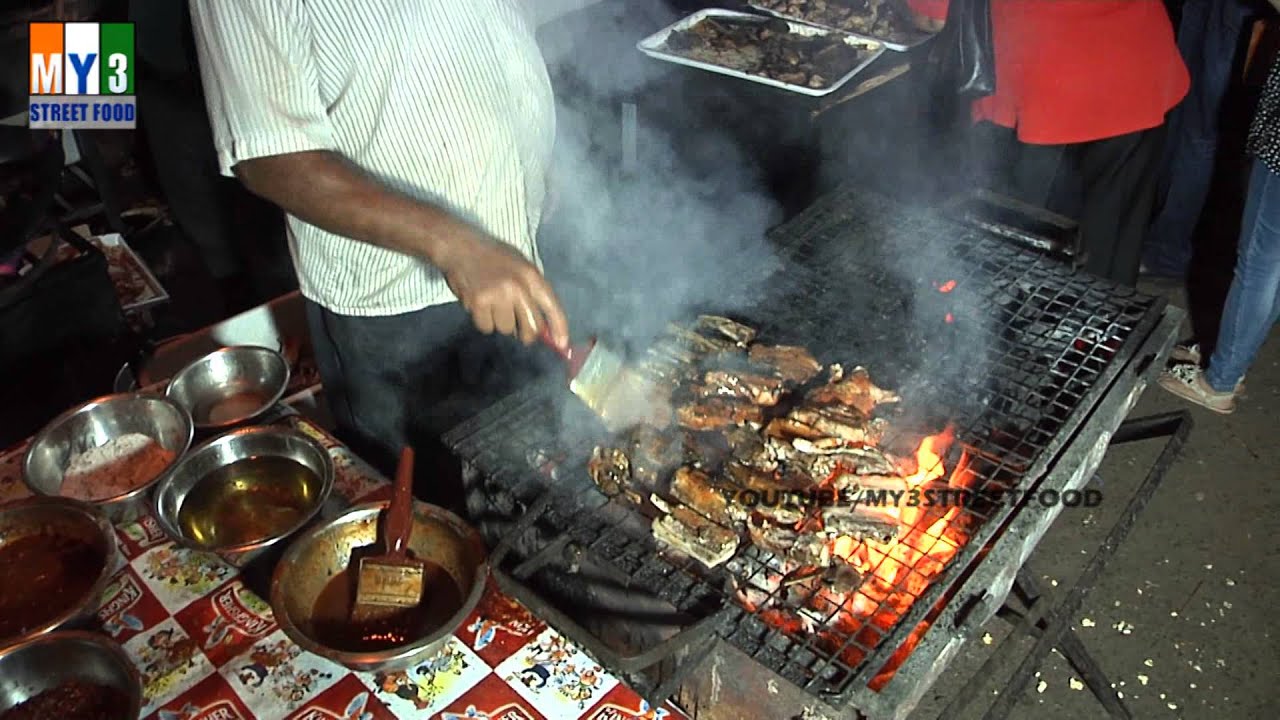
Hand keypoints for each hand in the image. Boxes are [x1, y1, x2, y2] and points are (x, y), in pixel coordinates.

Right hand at [439, 230, 569, 348]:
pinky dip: (483, 321)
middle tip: (517, 327)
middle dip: (526, 333)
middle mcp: (517, 286)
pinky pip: (486, 327)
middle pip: (532, 328)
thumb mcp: (520, 265)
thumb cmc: (492, 257)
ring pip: (506, 329)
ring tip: (492, 303)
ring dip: (499, 322)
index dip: (559, 328)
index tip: (562, 343)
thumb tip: (543, 325)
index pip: (552, 307)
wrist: (460, 246)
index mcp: (531, 276)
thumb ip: (533, 292)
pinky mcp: (478, 303)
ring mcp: (498, 295)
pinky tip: (479, 304)